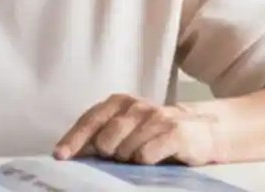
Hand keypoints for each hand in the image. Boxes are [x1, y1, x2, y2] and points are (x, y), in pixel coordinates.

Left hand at [54, 94, 224, 165]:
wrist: (203, 129)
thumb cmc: (155, 133)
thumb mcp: (127, 129)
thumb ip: (101, 136)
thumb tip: (71, 152)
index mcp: (118, 102)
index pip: (89, 121)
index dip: (73, 140)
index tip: (60, 156)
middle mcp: (135, 106)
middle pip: (105, 138)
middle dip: (107, 153)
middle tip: (118, 157)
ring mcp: (155, 117)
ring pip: (125, 149)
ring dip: (128, 159)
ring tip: (140, 157)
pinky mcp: (173, 132)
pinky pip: (146, 155)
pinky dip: (144, 161)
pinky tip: (153, 159)